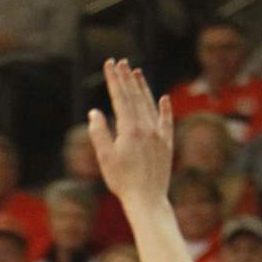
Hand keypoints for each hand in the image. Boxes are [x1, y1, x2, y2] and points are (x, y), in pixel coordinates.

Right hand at [88, 59, 172, 204]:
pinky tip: (164, 99)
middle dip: (126, 78)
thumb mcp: (105, 158)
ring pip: (150, 104)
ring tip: (137, 73)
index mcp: (129, 129)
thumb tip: (94, 113)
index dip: (114, 80)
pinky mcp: (167, 143)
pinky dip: (165, 108)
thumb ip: (99, 134)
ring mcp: (158, 134)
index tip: (110, 64)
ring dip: (143, 88)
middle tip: (121, 62)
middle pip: (135, 97)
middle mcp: (146, 127)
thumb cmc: (122, 181)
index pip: (120, 98)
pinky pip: (166, 121)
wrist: (147, 198)